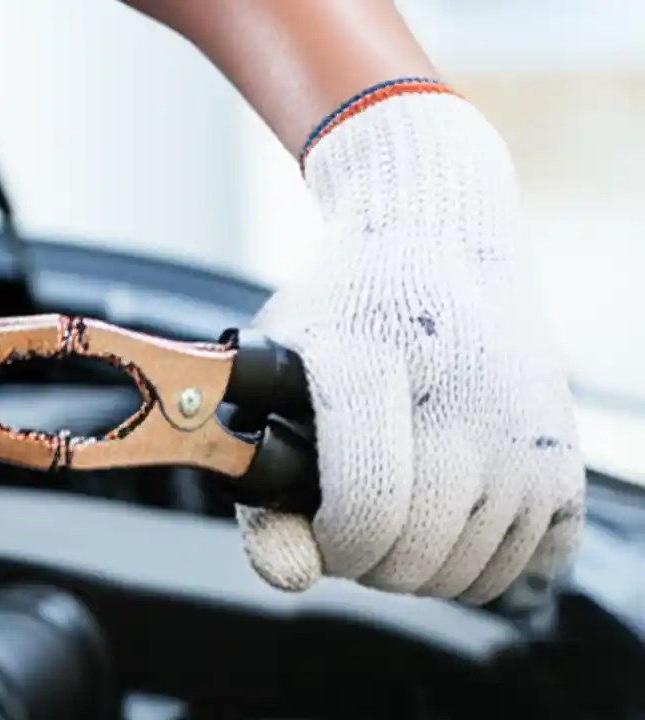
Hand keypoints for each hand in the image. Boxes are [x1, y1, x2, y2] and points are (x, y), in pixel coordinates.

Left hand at [237, 93, 584, 603]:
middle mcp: (464, 404)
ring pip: (465, 576)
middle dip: (363, 558)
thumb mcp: (273, 380)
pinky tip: (450, 512)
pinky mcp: (564, 459)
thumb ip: (264, 491)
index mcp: (372, 370)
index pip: (361, 511)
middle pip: (412, 559)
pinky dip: (479, 563)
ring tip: (396, 506)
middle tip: (350, 513)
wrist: (437, 245)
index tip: (315, 515)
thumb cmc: (337, 321)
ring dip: (417, 564)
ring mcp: (523, 436)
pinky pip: (524, 568)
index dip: (327, 538)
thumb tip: (293, 577)